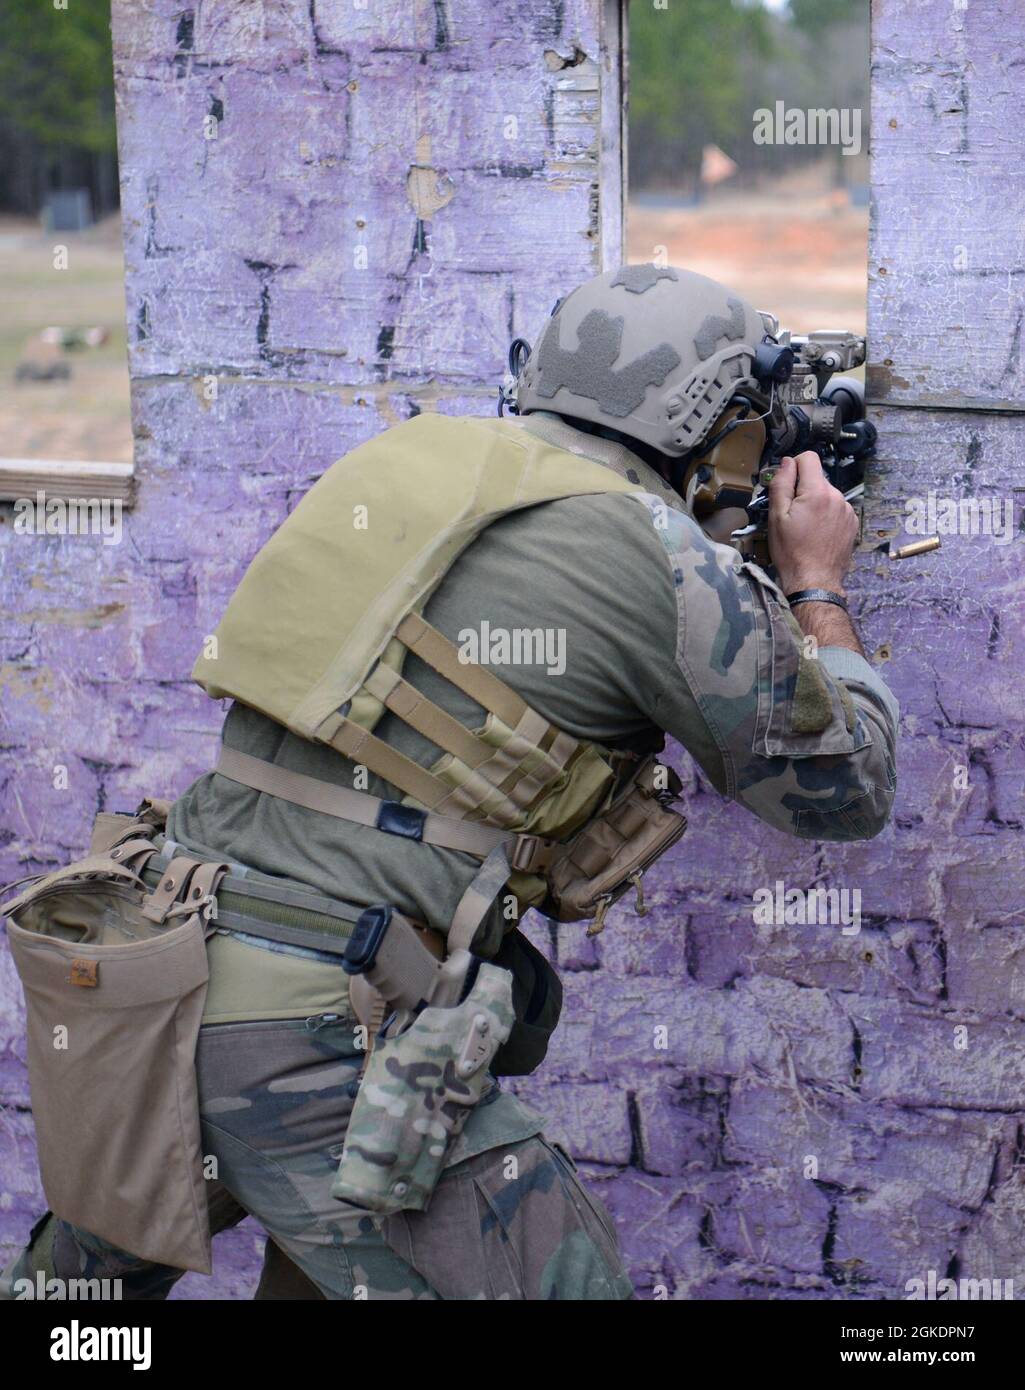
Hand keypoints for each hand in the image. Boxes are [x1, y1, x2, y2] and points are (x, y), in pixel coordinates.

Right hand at [767, 452, 858, 595]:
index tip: (786, 484)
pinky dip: (826, 514)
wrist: (814, 581)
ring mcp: (847, 510)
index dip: (794, 466)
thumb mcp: (777, 517)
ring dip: (815, 503)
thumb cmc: (792, 552)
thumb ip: (782, 485)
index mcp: (817, 492)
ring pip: (827, 494)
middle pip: (817, 478)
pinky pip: (836, 508)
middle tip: (791, 513)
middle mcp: (837, 496)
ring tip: (805, 527)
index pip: (809, 458)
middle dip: (803, 489)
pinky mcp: (852, 523)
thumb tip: (787, 463)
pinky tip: (817, 532)